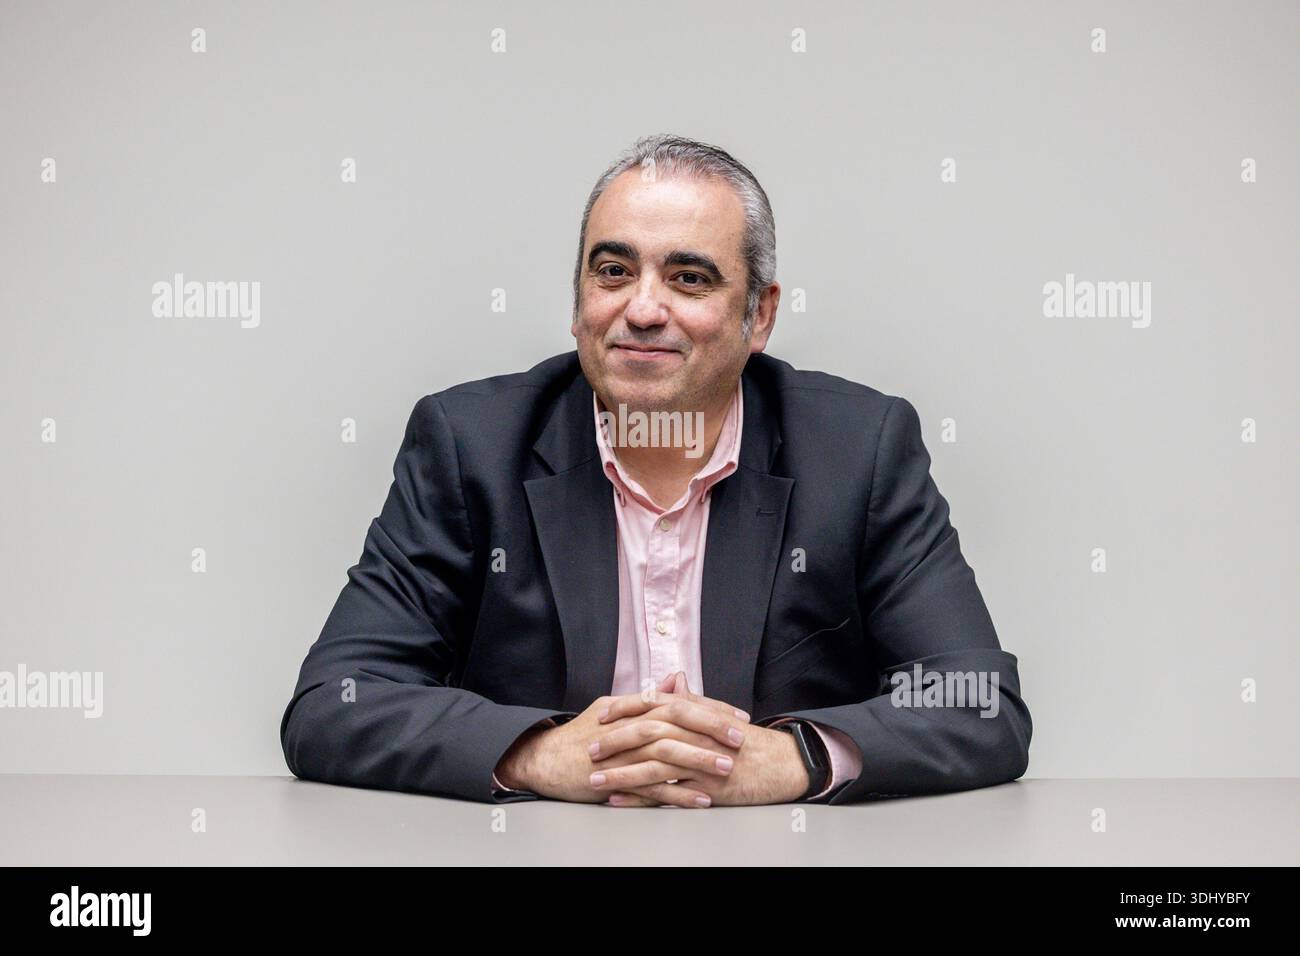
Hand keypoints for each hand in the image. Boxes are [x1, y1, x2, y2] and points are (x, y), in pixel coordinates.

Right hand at [494, 673, 747, 805]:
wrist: (543, 758)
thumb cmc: (581, 736)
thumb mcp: (614, 708)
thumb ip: (648, 698)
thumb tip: (676, 682)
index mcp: (631, 706)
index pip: (677, 701)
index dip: (709, 708)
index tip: (737, 716)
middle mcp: (627, 724)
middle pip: (675, 720)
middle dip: (711, 728)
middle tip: (740, 738)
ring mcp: (621, 751)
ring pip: (666, 751)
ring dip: (699, 760)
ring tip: (727, 767)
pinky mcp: (614, 778)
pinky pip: (652, 787)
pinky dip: (678, 793)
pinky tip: (700, 799)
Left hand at [594, 672, 809, 806]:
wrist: (784, 764)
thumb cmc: (751, 742)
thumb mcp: (719, 717)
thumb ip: (692, 700)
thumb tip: (672, 681)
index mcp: (697, 712)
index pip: (653, 703)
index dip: (624, 708)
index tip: (600, 714)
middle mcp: (696, 732)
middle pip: (647, 731)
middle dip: (614, 740)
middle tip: (589, 748)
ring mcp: (700, 760)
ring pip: (652, 763)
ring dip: (619, 771)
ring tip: (595, 779)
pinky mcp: (705, 786)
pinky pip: (667, 793)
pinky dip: (639, 797)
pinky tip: (619, 800)